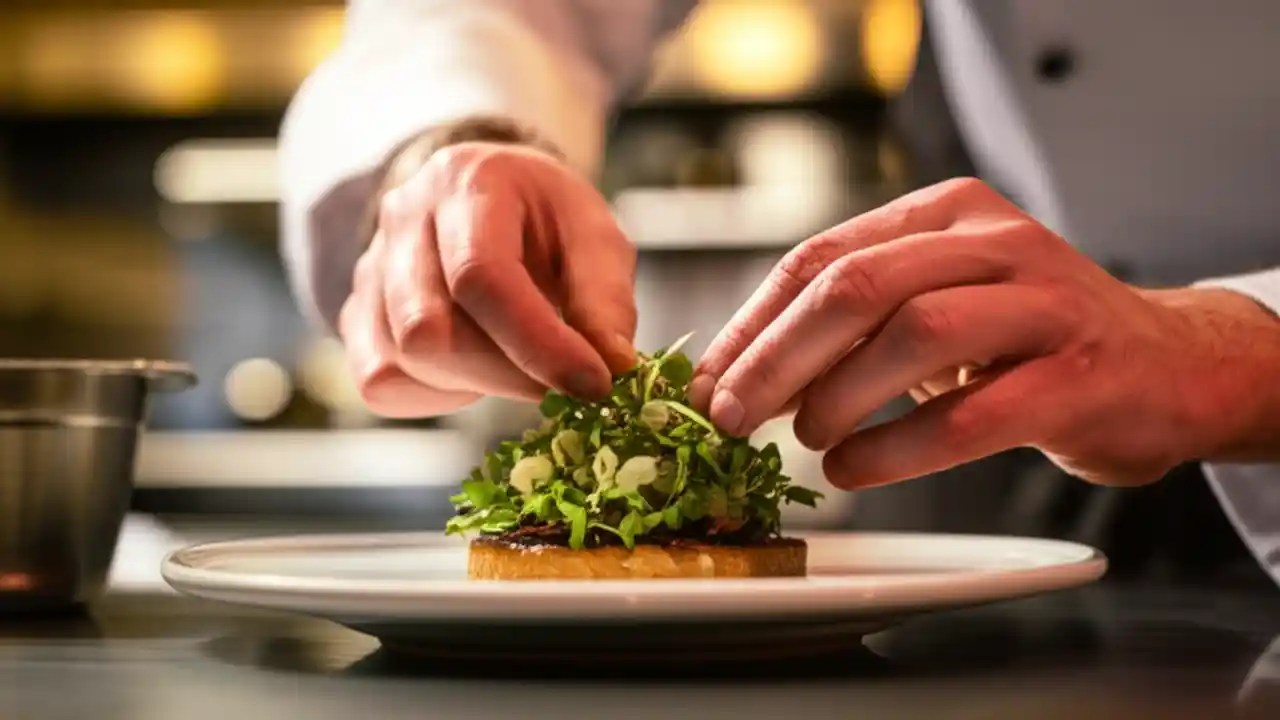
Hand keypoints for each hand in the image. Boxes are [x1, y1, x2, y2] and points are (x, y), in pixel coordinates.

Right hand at [340, 141, 636, 416]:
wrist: (489, 201)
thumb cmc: (546, 221)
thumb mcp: (595, 237)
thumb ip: (606, 298)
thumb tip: (612, 365)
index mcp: (466, 182)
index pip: (481, 275)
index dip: (539, 343)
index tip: (594, 384)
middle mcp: (402, 219)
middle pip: (428, 329)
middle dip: (508, 375)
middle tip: (564, 386)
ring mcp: (369, 269)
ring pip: (405, 361)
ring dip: (478, 384)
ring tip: (522, 365)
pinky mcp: (356, 318)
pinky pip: (383, 382)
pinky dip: (438, 394)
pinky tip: (477, 370)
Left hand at [691, 178, 1279, 487]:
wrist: (1162, 365)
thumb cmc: (1024, 342)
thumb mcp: (938, 304)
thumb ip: (853, 327)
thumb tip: (739, 377)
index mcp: (946, 213)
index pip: (822, 256)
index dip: (754, 323)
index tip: (706, 380)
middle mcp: (995, 241)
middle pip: (857, 286)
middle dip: (776, 357)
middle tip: (730, 416)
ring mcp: (1044, 303)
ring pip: (914, 333)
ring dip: (838, 395)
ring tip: (805, 439)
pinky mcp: (1077, 376)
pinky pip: (970, 414)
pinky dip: (897, 449)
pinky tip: (855, 470)